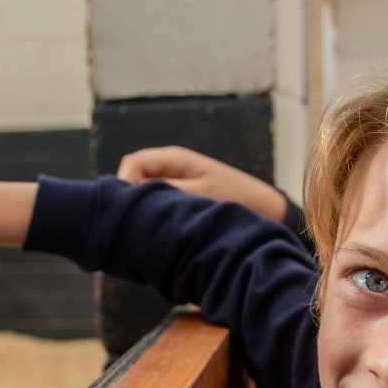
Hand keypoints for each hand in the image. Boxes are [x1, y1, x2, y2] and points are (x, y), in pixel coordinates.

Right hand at [116, 146, 287, 223]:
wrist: (263, 207)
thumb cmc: (235, 198)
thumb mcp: (199, 195)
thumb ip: (166, 193)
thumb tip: (134, 199)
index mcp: (174, 158)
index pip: (133, 163)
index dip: (123, 183)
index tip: (127, 209)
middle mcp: (170, 166)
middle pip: (132, 176)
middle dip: (128, 197)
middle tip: (132, 223)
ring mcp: (173, 181)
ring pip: (142, 191)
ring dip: (140, 206)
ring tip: (146, 228)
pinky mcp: (178, 196)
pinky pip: (155, 201)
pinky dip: (151, 213)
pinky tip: (156, 230)